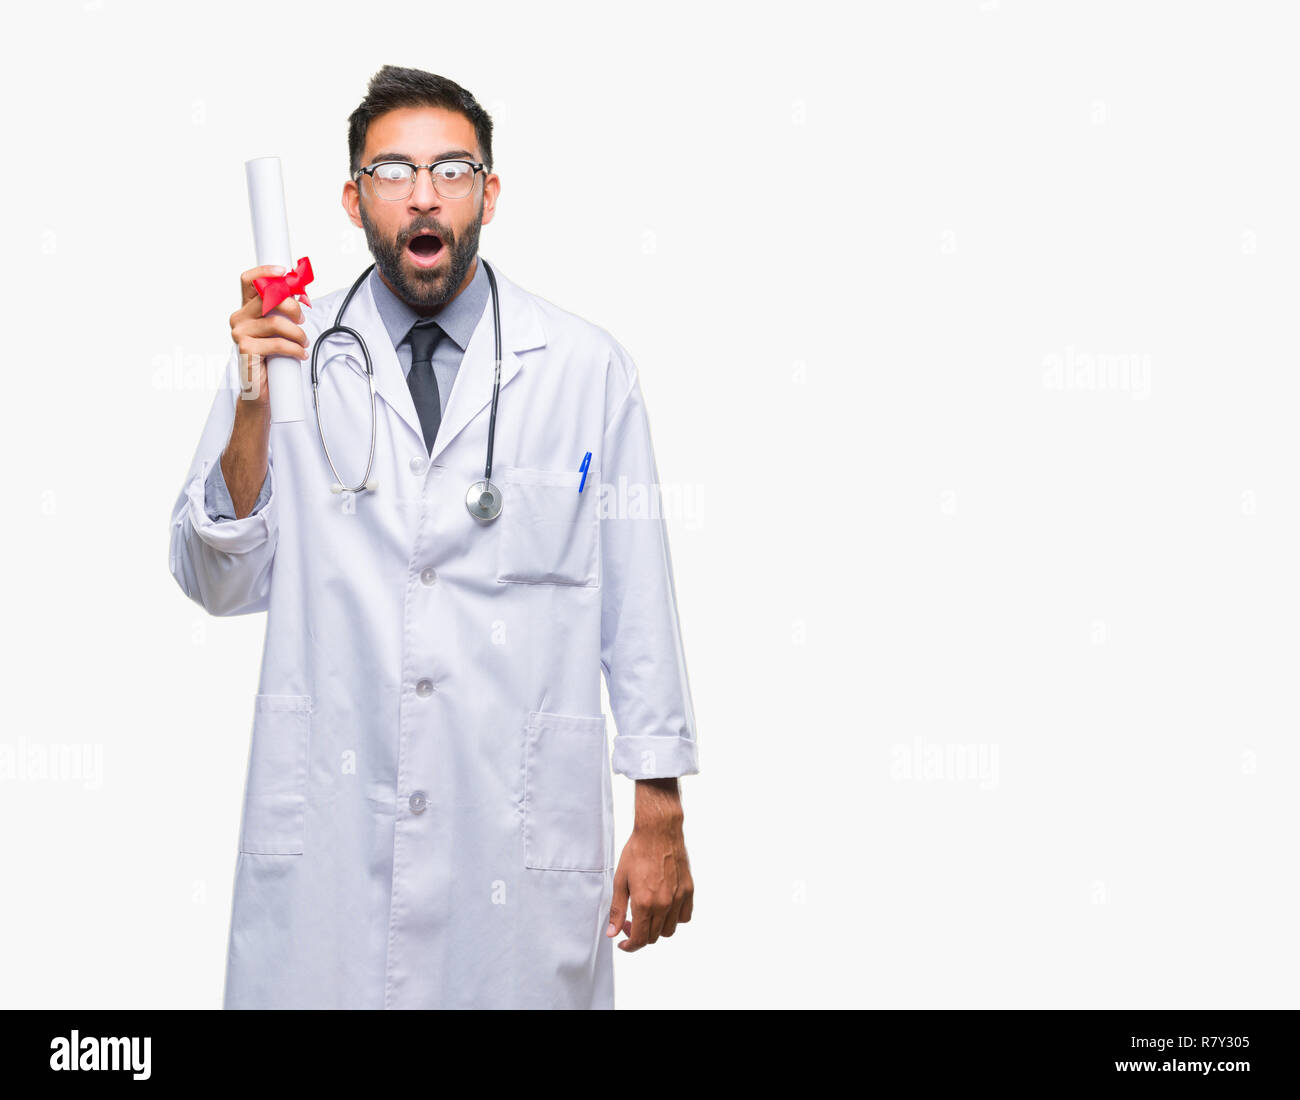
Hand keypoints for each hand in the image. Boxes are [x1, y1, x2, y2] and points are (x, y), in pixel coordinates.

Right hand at [228, 265, 309, 405]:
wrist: (260, 388)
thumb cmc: (272, 358)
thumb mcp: (279, 330)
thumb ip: (283, 312)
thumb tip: (300, 293)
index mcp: (246, 310)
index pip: (248, 281)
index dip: (265, 272)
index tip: (284, 272)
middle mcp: (239, 318)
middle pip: (268, 298)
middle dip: (292, 307)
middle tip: (302, 320)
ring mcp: (240, 333)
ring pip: (276, 322)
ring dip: (298, 333)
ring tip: (304, 343)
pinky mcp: (246, 349)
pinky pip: (278, 343)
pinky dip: (295, 348)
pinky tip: (301, 354)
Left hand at [607, 781, 692, 951]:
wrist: (659, 831)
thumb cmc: (636, 852)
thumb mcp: (620, 880)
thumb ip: (617, 910)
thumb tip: (612, 933)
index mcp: (645, 903)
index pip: (640, 939)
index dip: (630, 946)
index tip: (623, 943)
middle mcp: (664, 904)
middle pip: (654, 937)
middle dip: (640, 935)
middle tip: (630, 922)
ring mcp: (678, 897)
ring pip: (669, 930)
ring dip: (657, 929)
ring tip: (648, 915)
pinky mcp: (688, 890)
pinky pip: (684, 916)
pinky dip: (674, 918)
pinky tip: (664, 907)